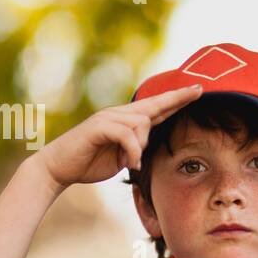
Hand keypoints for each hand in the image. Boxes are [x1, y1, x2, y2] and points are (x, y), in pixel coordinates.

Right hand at [34, 85, 203, 188]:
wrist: (58, 167)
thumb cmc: (88, 163)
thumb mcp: (118, 158)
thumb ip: (134, 150)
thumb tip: (144, 150)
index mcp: (123, 121)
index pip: (155, 108)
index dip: (175, 99)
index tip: (197, 90)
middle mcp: (117, 114)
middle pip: (153, 107)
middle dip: (176, 99)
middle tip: (198, 91)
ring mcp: (107, 118)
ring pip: (141, 124)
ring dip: (140, 146)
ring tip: (129, 162)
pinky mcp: (98, 127)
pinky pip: (126, 134)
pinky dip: (131, 150)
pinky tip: (129, 163)